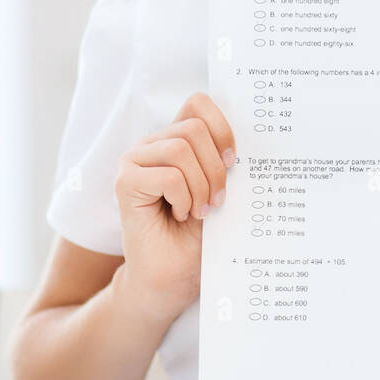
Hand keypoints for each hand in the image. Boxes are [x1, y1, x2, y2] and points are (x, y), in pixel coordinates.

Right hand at [113, 92, 235, 318]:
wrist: (172, 277)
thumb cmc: (196, 235)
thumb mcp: (219, 188)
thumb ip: (224, 158)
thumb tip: (254, 131)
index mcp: (175, 139)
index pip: (197, 103)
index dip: (221, 126)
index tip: (234, 162)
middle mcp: (153, 144)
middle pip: (193, 127)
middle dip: (215, 167)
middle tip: (217, 200)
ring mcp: (135, 161)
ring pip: (180, 148)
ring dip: (200, 185)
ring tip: (199, 210)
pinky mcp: (125, 183)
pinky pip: (169, 175)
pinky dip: (184, 198)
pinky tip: (180, 214)